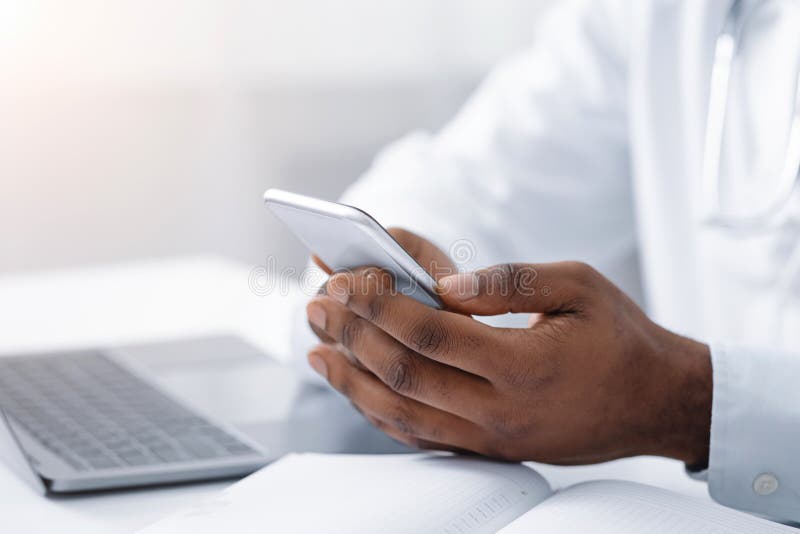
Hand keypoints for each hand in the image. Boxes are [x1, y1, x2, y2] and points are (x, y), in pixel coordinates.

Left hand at [305, 233, 711, 466]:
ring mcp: (492, 439)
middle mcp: (500, 411)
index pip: (429, 334)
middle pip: (402, 374)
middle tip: (317, 303)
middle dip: (351, 335)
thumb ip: (509, 281)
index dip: (379, 303)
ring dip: (351, 379)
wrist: (656, 402)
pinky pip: (419, 436)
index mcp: (524, 366)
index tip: (344, 277)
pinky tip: (355, 387)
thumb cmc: (620, 337)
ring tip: (316, 348)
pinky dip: (378, 411)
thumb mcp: (578, 286)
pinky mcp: (490, 451)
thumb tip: (444, 283)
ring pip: (400, 414)